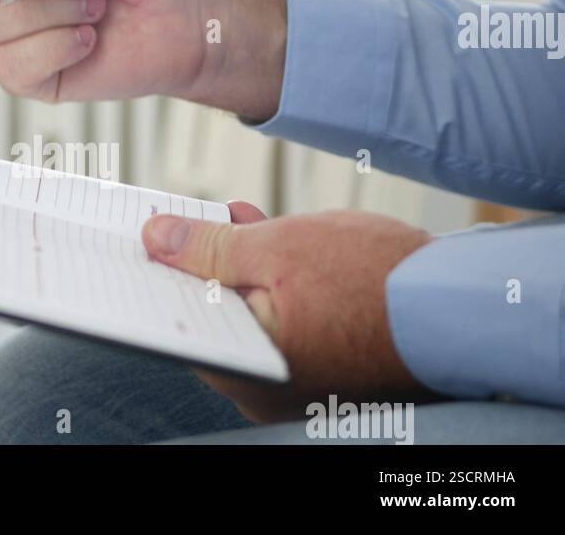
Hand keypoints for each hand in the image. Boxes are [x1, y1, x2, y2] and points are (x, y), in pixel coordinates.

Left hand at [142, 204, 440, 422]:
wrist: (462, 306)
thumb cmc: (375, 280)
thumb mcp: (278, 247)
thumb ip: (209, 247)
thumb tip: (155, 239)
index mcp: (246, 370)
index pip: (177, 323)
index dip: (158, 275)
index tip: (144, 239)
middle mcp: (265, 389)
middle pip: (211, 317)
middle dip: (203, 262)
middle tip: (195, 218)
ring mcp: (294, 381)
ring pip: (247, 315)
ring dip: (240, 266)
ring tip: (240, 220)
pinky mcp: (320, 364)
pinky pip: (280, 322)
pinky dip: (272, 284)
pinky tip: (272, 244)